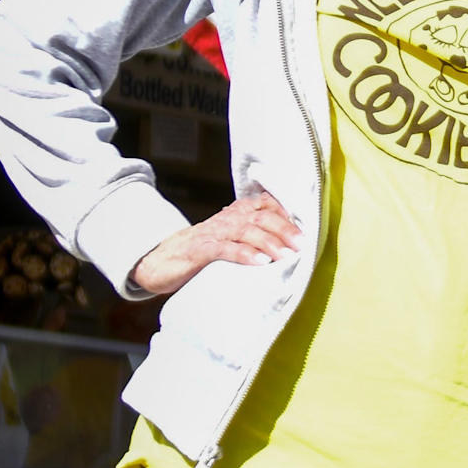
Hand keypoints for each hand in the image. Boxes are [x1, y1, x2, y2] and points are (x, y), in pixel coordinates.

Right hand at [128, 188, 299, 299]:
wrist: (162, 260)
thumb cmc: (203, 252)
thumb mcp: (231, 239)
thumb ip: (254, 236)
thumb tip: (289, 244)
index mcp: (236, 213)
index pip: (266, 204)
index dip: (287, 213)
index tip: (305, 227)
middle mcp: (227, 219)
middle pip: (261, 216)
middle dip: (284, 228)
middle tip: (302, 244)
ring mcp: (213, 233)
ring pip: (246, 231)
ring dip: (269, 242)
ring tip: (286, 255)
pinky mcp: (200, 251)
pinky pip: (225, 249)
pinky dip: (244, 254)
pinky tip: (260, 263)